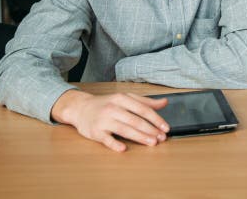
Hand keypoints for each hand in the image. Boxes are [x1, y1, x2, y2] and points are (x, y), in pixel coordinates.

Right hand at [51, 90, 170, 151]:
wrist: (81, 108)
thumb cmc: (106, 104)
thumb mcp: (125, 98)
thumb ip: (145, 101)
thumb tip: (165, 102)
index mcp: (122, 98)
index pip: (143, 109)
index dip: (156, 119)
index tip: (165, 128)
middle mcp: (113, 108)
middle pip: (135, 120)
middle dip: (150, 130)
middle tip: (161, 138)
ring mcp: (103, 120)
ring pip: (124, 129)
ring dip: (140, 137)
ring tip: (152, 143)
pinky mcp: (95, 131)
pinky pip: (106, 139)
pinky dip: (115, 144)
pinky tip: (123, 149)